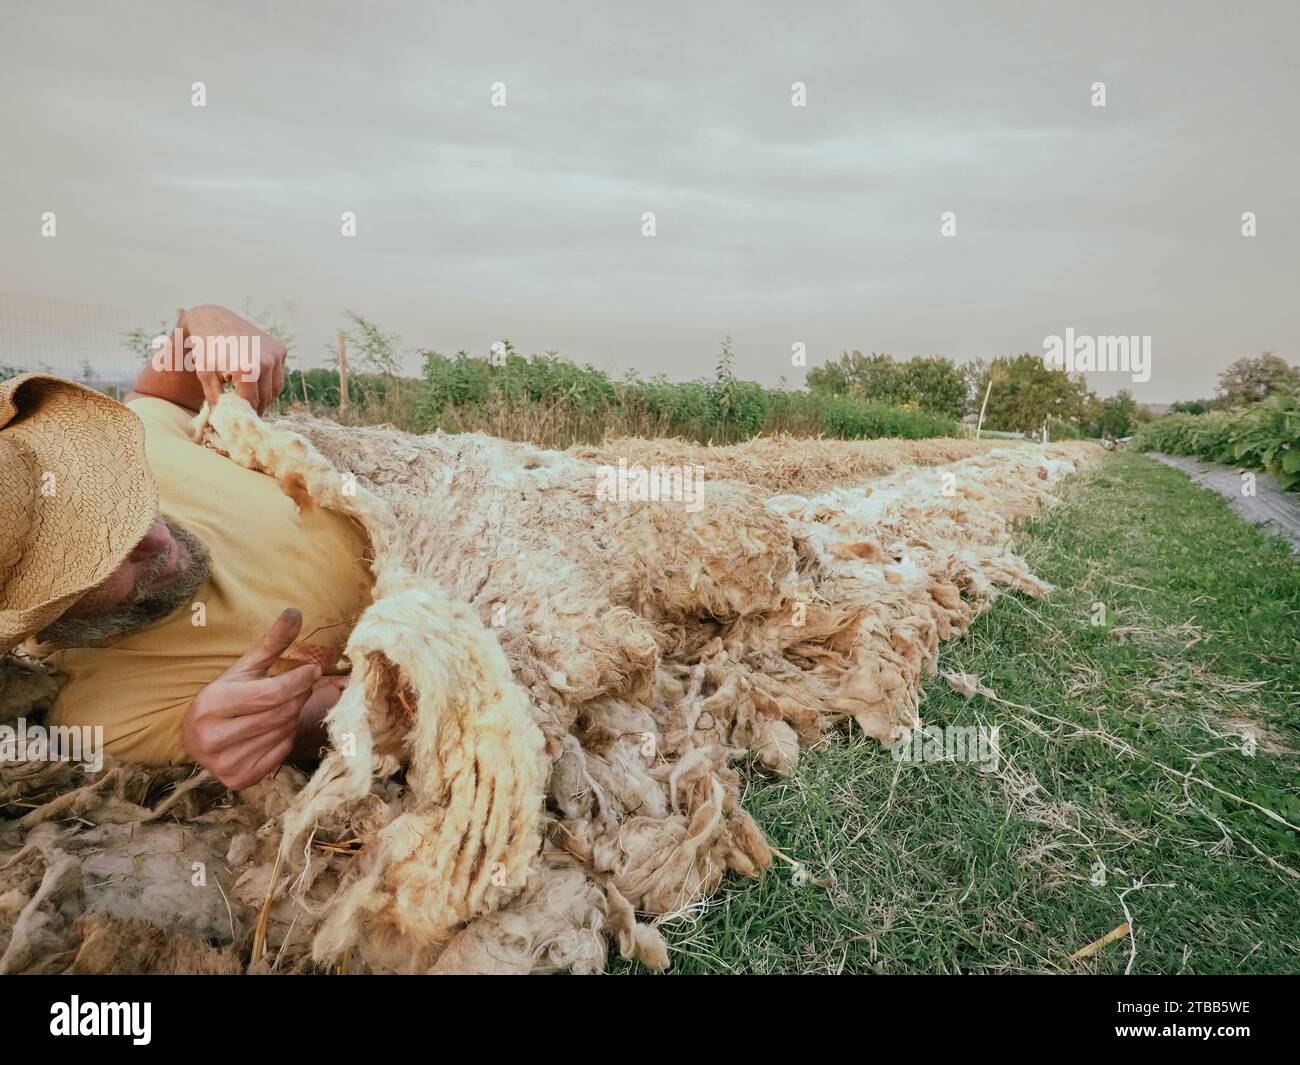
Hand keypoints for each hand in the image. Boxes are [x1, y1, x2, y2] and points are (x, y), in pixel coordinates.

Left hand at [180, 304, 286, 413]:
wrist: (214, 320)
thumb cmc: (207, 350)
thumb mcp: (206, 376)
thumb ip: (216, 401)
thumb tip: (222, 423)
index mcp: (247, 369)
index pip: (252, 403)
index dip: (245, 413)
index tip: (239, 420)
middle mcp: (266, 361)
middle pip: (265, 397)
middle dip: (254, 405)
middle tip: (243, 410)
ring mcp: (276, 354)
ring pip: (275, 388)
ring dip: (264, 394)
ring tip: (249, 395)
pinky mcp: (280, 349)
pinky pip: (279, 374)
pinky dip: (269, 379)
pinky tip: (255, 375)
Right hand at [182, 608, 323, 788]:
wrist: (198, 739)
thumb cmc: (227, 696)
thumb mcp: (245, 668)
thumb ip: (271, 642)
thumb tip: (296, 611)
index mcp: (211, 704)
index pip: (271, 693)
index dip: (299, 680)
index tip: (313, 670)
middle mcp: (213, 737)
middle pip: (281, 713)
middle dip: (298, 697)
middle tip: (301, 687)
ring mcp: (225, 763)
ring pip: (283, 732)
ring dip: (292, 716)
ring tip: (282, 707)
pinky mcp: (238, 780)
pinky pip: (281, 754)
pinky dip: (285, 738)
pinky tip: (274, 728)